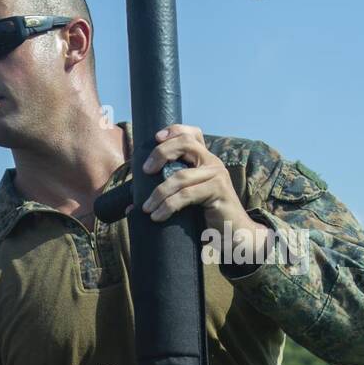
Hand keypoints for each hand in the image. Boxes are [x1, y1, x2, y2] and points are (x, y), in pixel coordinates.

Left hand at [140, 124, 258, 236]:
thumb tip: (130, 205)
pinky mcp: (218, 190)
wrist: (233, 233)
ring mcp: (217, 174)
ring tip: (147, 208)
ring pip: (181, 175)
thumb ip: (164, 195)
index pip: (192, 134)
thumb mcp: (184, 200)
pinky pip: (187, 194)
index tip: (156, 138)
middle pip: (185, 143)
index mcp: (204, 160)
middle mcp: (212, 162)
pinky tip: (158, 216)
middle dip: (161, 152)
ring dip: (159, 193)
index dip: (174, 130)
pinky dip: (168, 205)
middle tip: (146, 171)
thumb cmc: (205, 216)